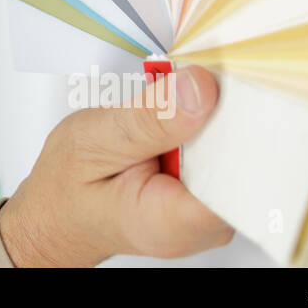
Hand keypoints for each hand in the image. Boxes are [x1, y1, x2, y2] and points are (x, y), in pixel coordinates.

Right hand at [0, 65, 234, 265]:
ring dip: (217, 117)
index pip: (243, 182)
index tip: (231, 88)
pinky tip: (184, 115)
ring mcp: (210, 213)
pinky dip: (210, 127)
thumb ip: (147, 119)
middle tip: (193, 82)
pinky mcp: (211, 197)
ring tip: (180, 100)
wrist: (59, 212)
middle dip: (228, 114)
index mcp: (171, 220)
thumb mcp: (93, 140)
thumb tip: (200, 88)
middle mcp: (202, 224)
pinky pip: (228, 156)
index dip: (247, 131)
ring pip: (242, 156)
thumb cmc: (67, 186)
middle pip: (248, 164)